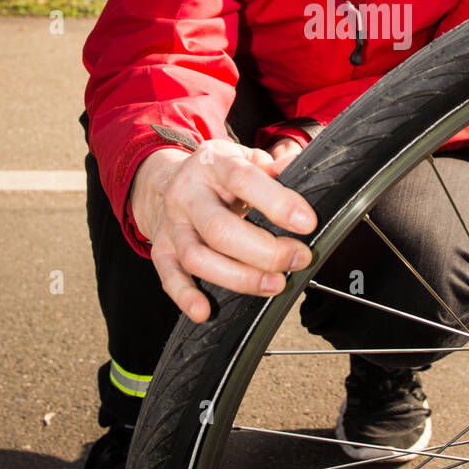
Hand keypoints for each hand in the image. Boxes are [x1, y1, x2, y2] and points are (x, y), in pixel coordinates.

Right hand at [129, 137, 314, 322]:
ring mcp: (172, 224)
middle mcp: (187, 194)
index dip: (277, 203)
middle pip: (219, 229)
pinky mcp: (161, 250)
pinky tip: (205, 311)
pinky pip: (169, 277)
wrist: (170, 180)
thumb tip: (296, 167)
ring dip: (239, 278)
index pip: (243, 179)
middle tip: (298, 259)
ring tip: (275, 284)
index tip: (307, 223)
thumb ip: (274, 164)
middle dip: (265, 252)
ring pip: (196, 258)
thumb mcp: (247, 157)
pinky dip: (185, 296)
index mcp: (213, 163)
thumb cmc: (221, 174)